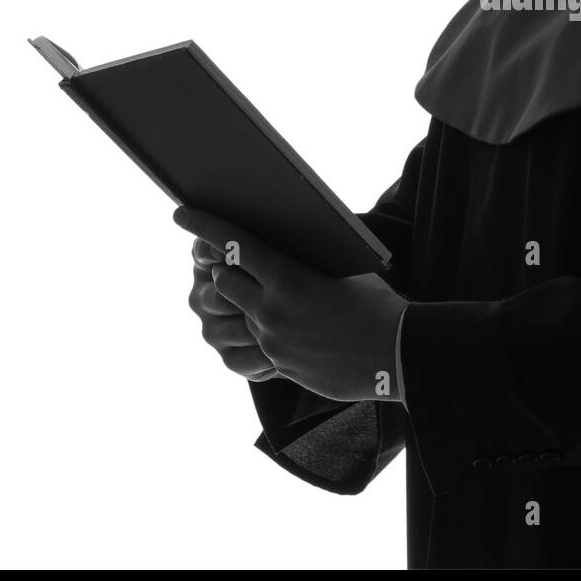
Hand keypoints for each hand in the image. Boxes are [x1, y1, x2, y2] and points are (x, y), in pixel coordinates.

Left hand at [173, 205, 408, 403]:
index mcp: (289, 278)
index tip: (180, 213)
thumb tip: (282, 242)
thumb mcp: (344, 268)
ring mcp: (273, 343)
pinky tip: (267, 329)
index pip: (233, 245)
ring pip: (230, 319)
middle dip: (221, 267)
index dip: (203, 226)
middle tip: (224, 258)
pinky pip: (249, 351)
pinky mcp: (281, 367)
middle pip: (222, 282)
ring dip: (234, 302)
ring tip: (245, 294)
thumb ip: (305, 259)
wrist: (400, 355)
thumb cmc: (379, 303)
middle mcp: (272, 312)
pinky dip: (254, 335)